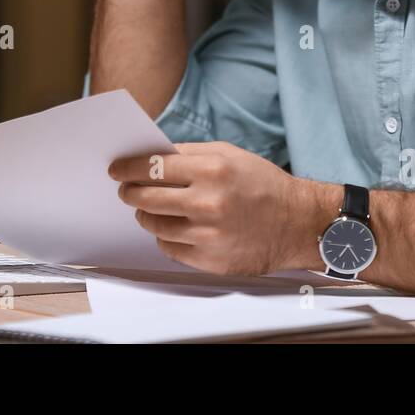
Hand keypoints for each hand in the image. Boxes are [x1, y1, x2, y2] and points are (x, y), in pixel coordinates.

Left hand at [108, 141, 334, 276]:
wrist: (297, 223)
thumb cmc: (263, 184)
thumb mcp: (229, 154)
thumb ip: (189, 154)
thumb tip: (152, 157)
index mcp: (212, 169)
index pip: (153, 167)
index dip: (129, 168)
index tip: (116, 169)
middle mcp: (208, 202)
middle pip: (147, 197)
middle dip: (130, 192)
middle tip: (126, 190)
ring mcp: (208, 234)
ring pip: (154, 225)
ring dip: (147, 215)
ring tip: (151, 208)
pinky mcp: (210, 259)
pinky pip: (170, 248)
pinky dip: (166, 237)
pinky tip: (175, 227)